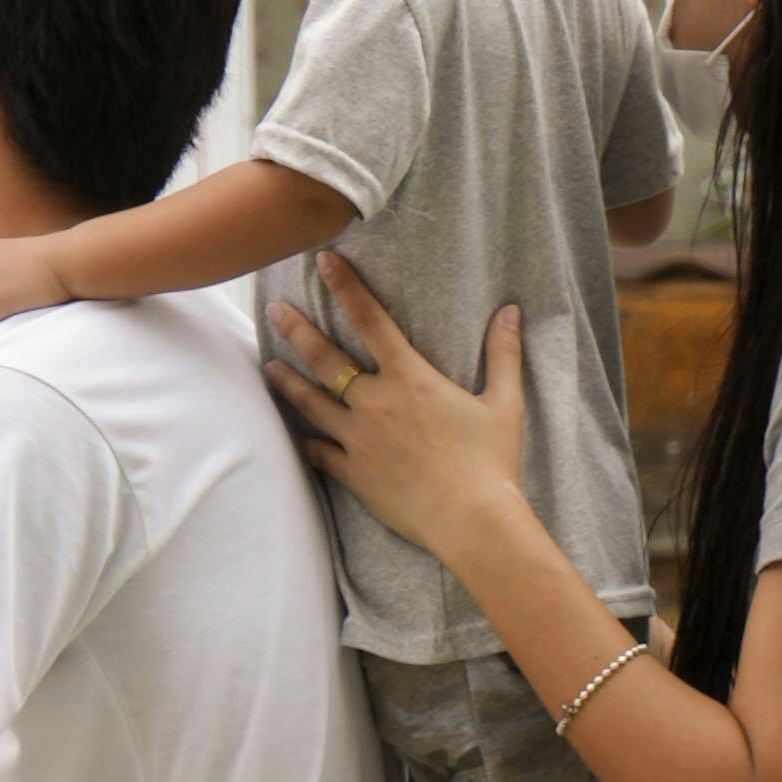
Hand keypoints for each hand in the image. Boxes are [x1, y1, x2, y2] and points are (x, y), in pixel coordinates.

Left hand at [259, 256, 526, 563]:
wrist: (471, 521)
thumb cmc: (492, 462)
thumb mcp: (504, 403)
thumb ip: (504, 354)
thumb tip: (511, 312)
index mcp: (410, 379)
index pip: (371, 320)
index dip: (346, 287)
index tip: (324, 261)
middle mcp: (375, 403)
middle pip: (325, 358)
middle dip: (297, 329)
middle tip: (275, 309)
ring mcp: (359, 439)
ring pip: (311, 402)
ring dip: (288, 381)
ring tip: (270, 365)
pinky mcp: (354, 473)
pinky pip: (320, 452)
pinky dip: (307, 441)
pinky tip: (297, 434)